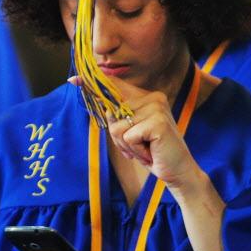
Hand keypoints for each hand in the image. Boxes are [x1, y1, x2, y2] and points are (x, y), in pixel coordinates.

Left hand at [100, 76, 202, 190]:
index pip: (117, 85)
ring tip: (143, 150)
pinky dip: (134, 151)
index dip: (95, 83)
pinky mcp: (157, 123)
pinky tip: (149, 153)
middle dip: (116, 135)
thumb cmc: (152, 151)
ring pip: (116, 126)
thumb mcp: (133, 131)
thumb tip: (97, 101)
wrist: (178, 170)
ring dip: (126, 145)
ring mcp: (156, 108)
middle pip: (111, 111)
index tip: (73, 80)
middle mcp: (153, 98)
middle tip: (135, 145)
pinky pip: (127, 138)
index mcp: (148, 96)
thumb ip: (119, 115)